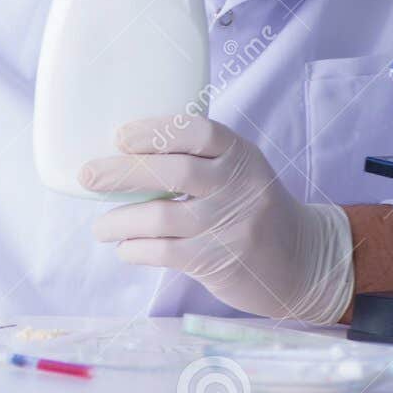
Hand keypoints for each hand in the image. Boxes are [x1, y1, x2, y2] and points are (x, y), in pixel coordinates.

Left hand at [81, 116, 353, 324]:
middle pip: (173, 171)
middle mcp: (238, 186)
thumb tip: (123, 153)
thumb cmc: (253, 207)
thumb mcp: (240, 171)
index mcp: (241, 155)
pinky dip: (136, 249)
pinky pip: (164, 252)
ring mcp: (230, 226)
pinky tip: (125, 247)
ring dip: (120, 221)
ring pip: (162, 217)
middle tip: (88, 176)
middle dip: (122, 172)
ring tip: (100, 226)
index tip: (120, 135)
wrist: (303, 261)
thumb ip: (200, 159)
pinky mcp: (219, 261)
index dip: (155, 131)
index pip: (198, 131)